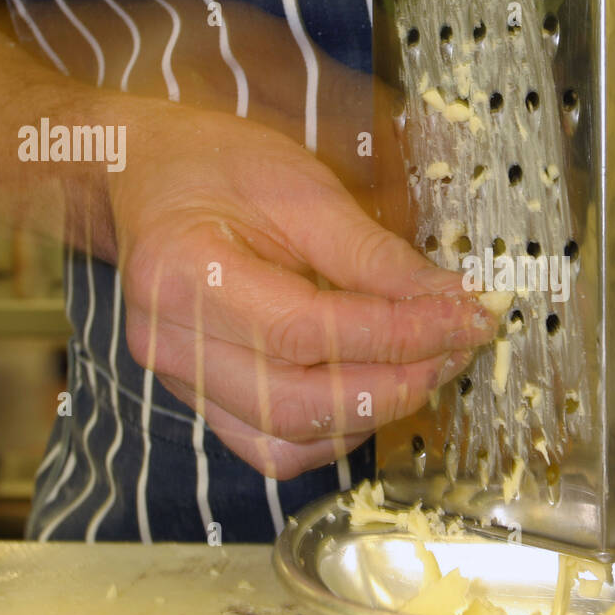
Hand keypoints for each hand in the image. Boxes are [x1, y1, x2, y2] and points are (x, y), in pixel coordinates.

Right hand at [107, 97, 497, 477]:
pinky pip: (271, 447)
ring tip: (427, 367)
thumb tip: (448, 299)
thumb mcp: (301, 187)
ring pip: (286, 439)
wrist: (148, 178)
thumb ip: (372, 252)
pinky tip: (374, 391)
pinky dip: (333, 432)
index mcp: (185, 273)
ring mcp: (178, 380)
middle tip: (457, 347)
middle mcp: (171, 341)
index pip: (308, 330)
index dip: (399, 334)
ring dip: (371, 414)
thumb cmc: (216, 167)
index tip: (466, 318)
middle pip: (297, 400)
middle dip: (396, 384)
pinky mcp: (199, 399)